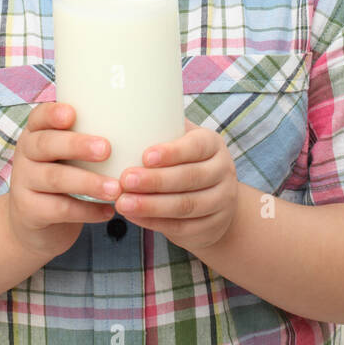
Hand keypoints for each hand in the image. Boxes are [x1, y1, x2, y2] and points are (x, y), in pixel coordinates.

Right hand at [8, 102, 117, 258]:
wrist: (32, 220)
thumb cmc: (61, 175)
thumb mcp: (64, 153)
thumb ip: (87, 137)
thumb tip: (135, 122)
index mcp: (35, 133)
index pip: (39, 116)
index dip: (53, 113)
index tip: (72, 113)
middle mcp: (25, 154)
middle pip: (46, 144)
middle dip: (77, 145)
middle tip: (106, 149)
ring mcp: (24, 183)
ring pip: (55, 178)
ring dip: (88, 183)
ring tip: (115, 188)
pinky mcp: (30, 211)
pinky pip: (60, 209)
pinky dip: (87, 211)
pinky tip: (108, 212)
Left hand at [112, 118, 238, 253]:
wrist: (216, 201)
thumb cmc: (185, 162)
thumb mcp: (181, 142)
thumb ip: (160, 130)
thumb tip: (121, 117)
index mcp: (213, 144)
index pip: (196, 146)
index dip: (172, 152)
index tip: (145, 156)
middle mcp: (223, 171)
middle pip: (189, 177)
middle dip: (155, 181)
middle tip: (125, 180)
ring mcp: (221, 200)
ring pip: (185, 205)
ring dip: (151, 205)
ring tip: (123, 203)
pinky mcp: (212, 226)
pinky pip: (182, 227)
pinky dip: (154, 223)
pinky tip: (133, 217)